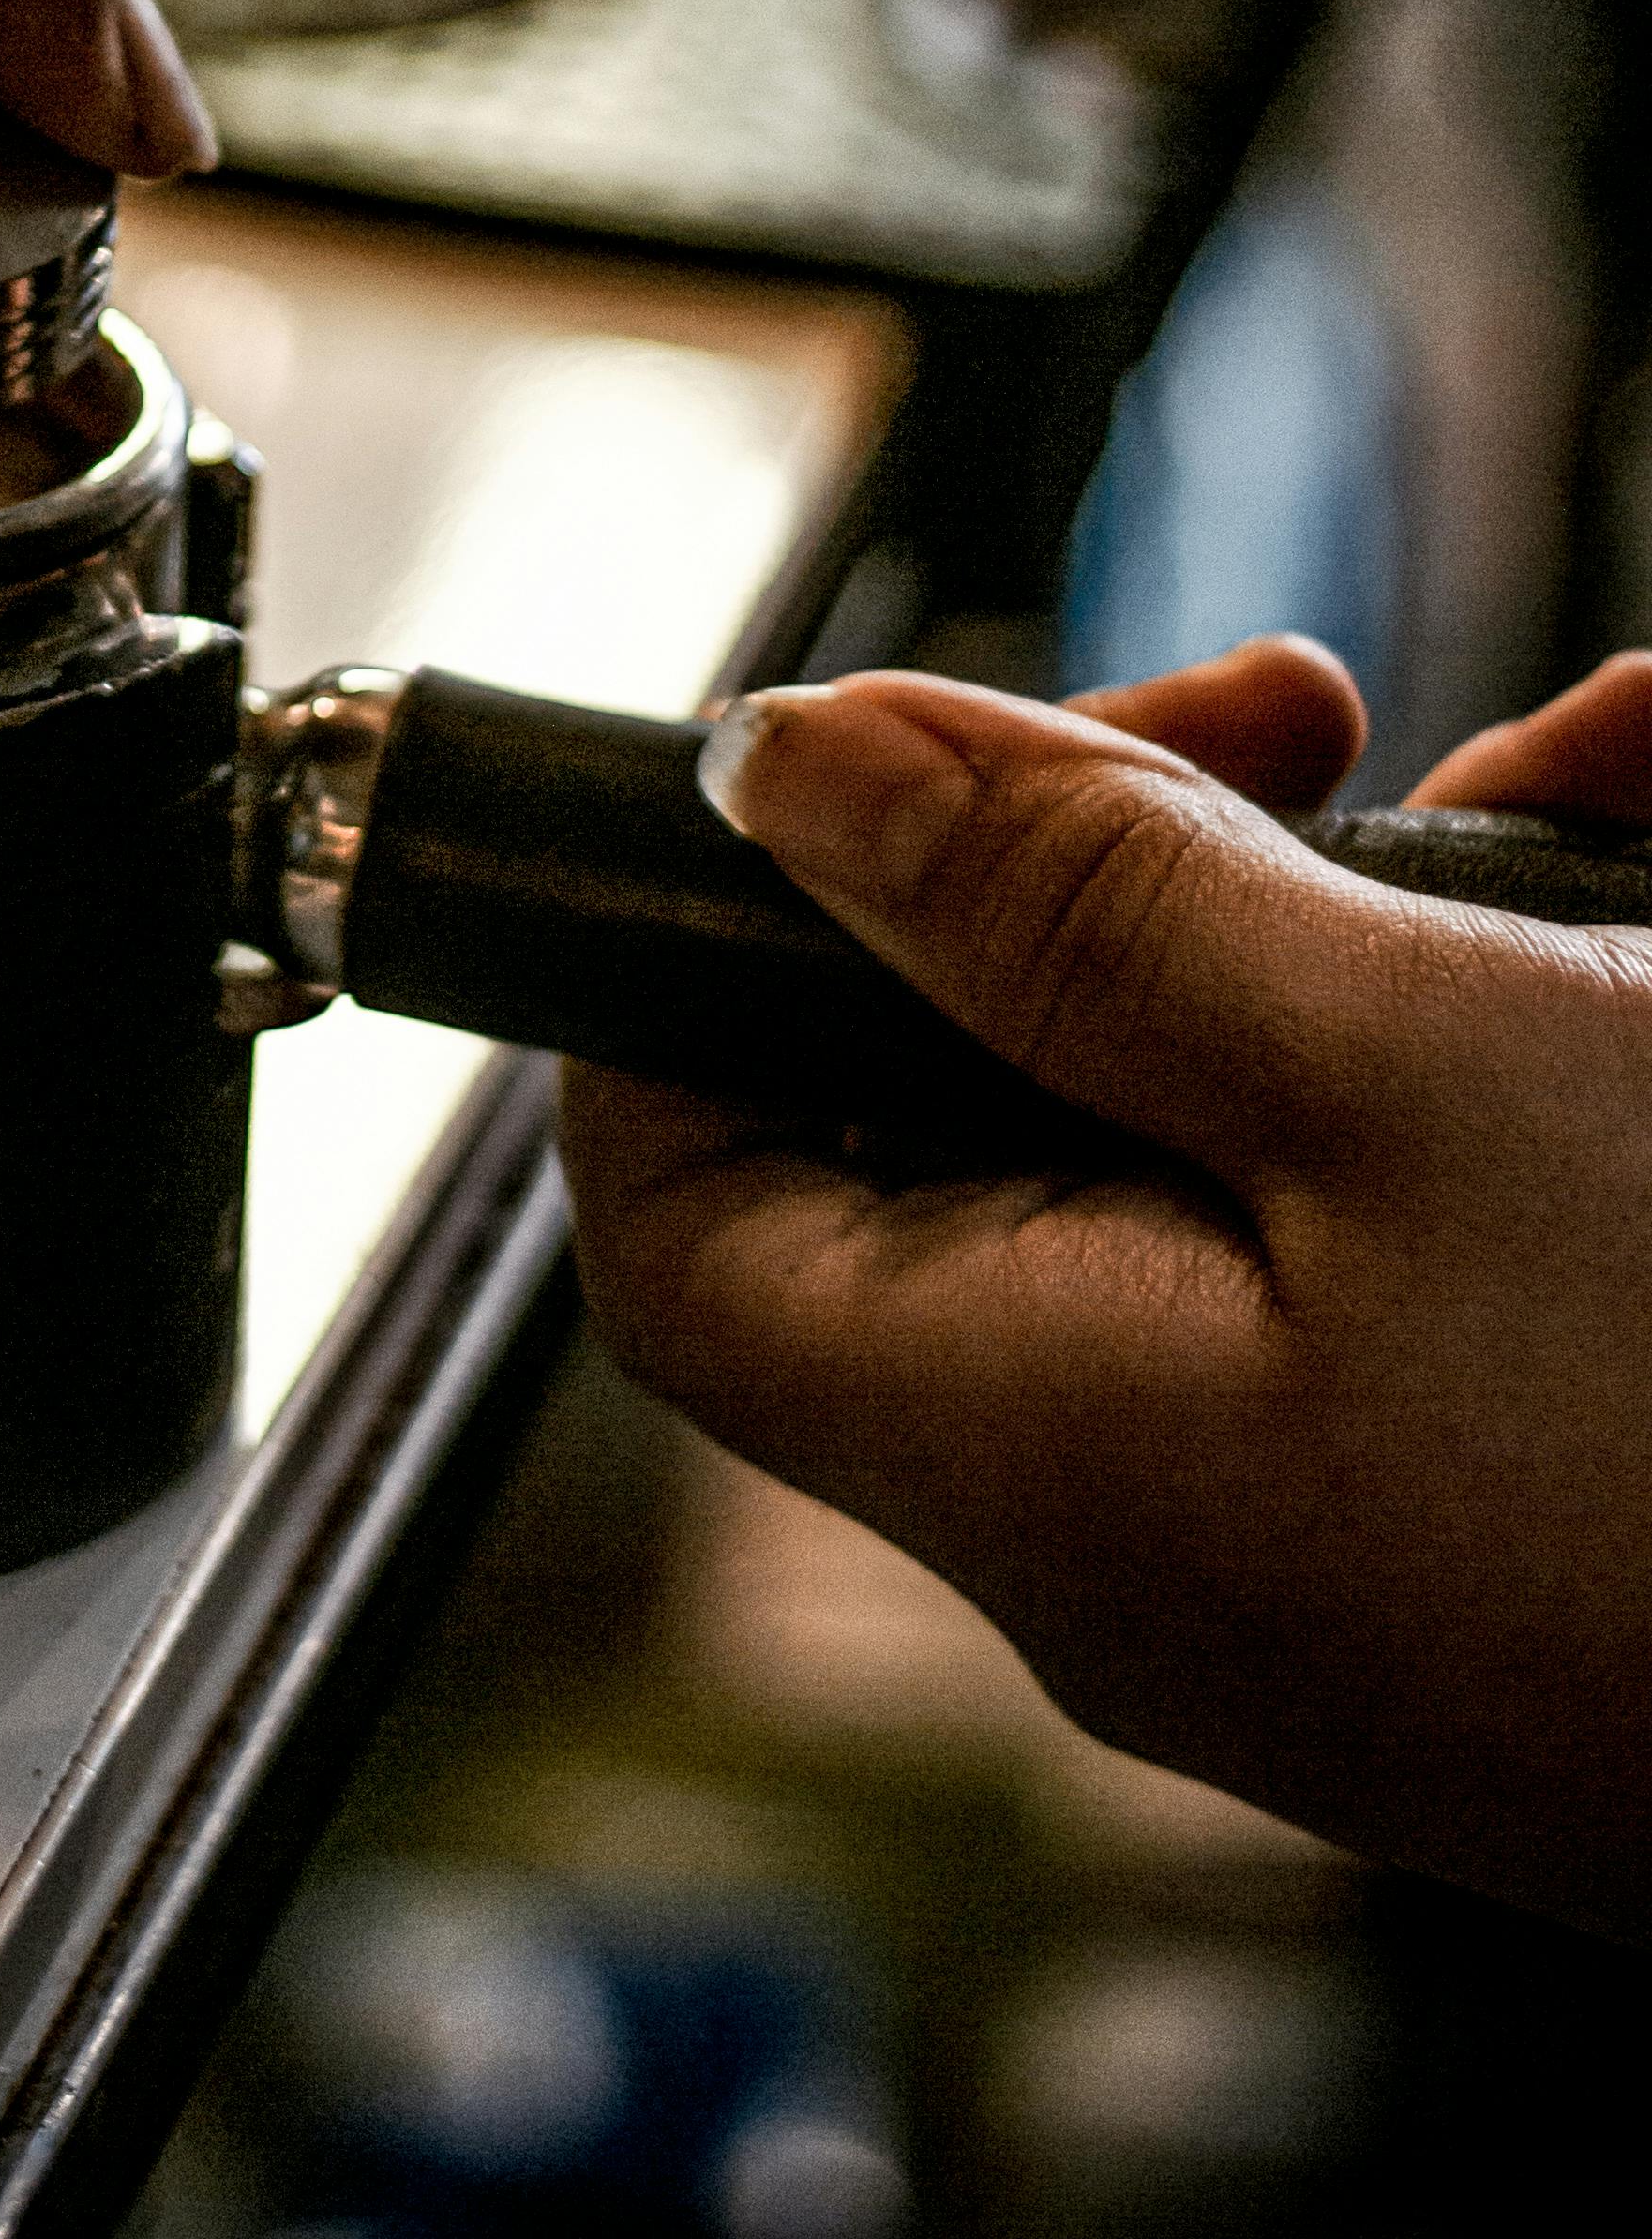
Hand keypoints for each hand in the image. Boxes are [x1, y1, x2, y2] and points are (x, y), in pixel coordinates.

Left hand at [561, 640, 1651, 1931]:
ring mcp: (1349, 1511)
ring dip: (1406, 917)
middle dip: (1142, 867)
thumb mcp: (1401, 1077)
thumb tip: (784, 777)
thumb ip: (1073, 910)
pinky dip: (1544, 1028)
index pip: (678, 1199)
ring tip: (1599, 781)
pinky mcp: (1524, 1483)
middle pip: (986, 1118)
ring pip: (1267, 1124)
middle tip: (1305, 728)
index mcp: (1031, 1440)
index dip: (705, 964)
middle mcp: (1151, 1507)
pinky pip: (1452, 1207)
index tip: (903, 772)